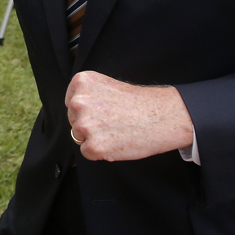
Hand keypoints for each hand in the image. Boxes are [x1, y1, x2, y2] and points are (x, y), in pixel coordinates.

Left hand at [66, 71, 194, 160]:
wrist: (162, 116)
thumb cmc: (139, 102)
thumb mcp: (106, 85)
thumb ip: (88, 95)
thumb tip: (74, 111)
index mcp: (82, 82)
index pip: (71, 102)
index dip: (89, 109)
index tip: (105, 109)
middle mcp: (79, 101)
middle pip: (73, 120)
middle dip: (90, 124)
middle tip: (113, 121)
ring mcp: (85, 124)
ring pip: (79, 136)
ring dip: (94, 138)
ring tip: (116, 130)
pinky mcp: (93, 145)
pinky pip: (87, 152)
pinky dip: (100, 152)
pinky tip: (116, 142)